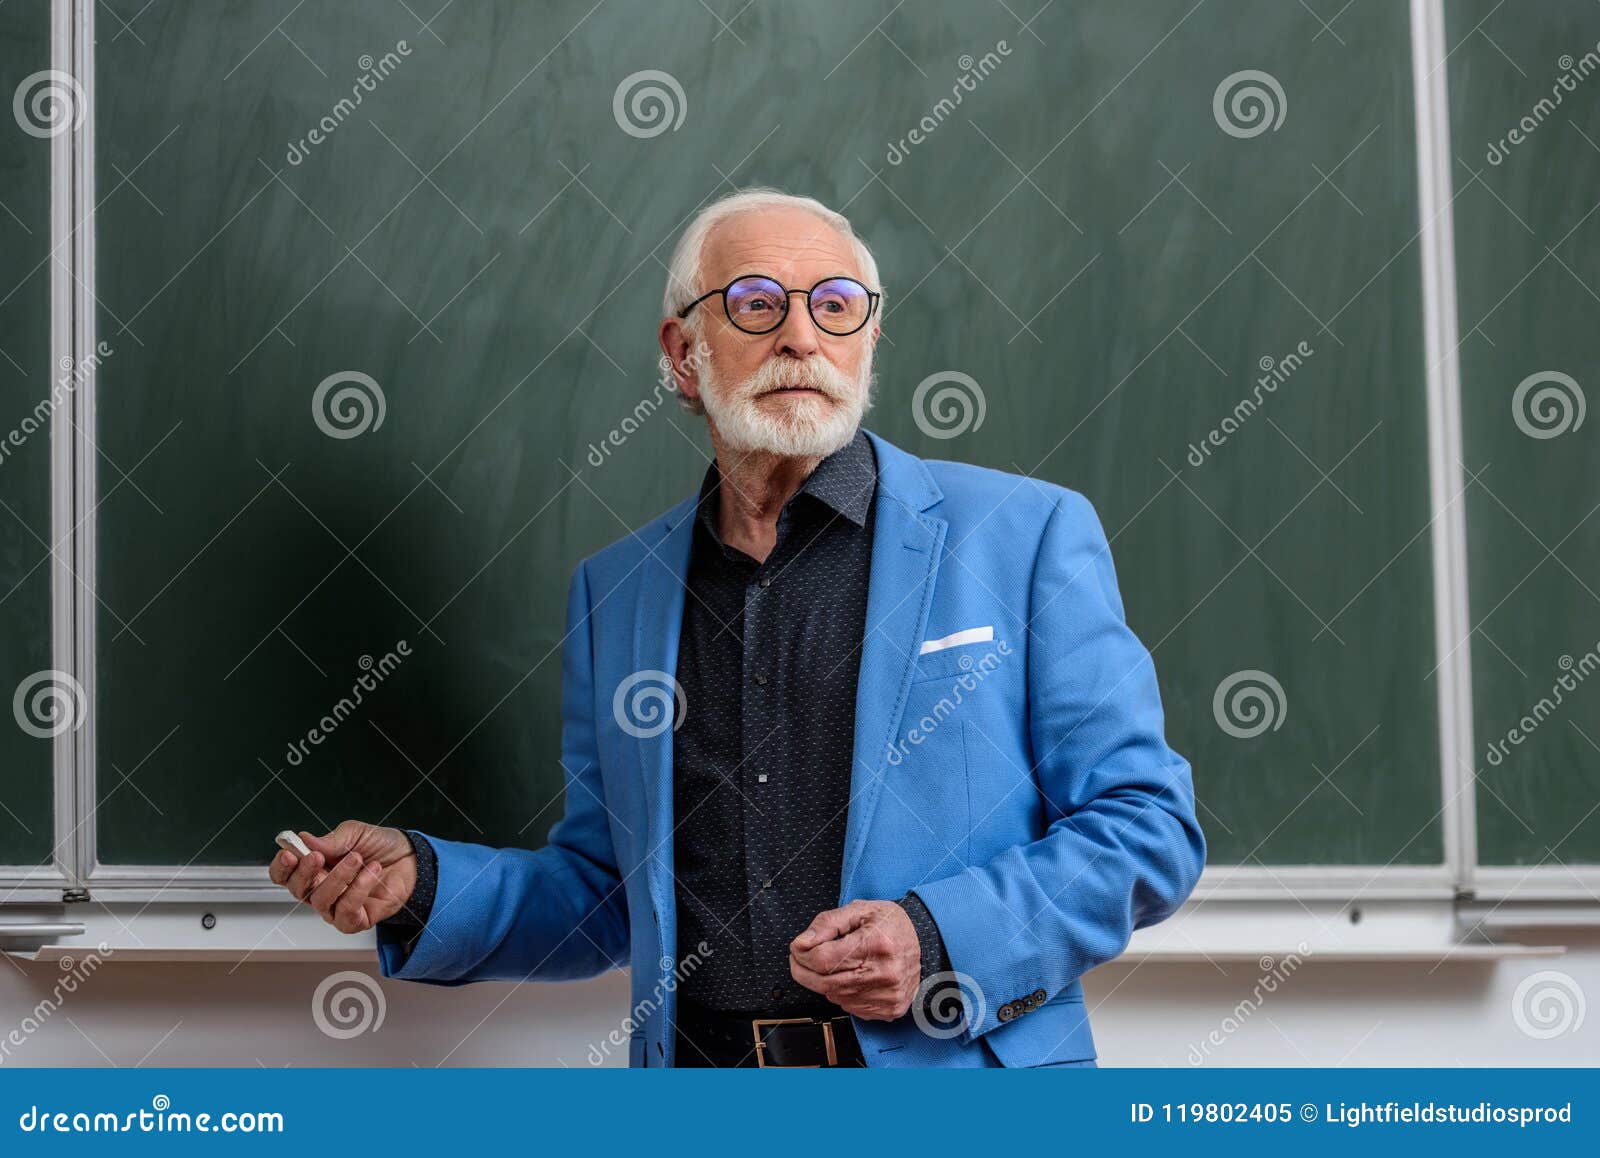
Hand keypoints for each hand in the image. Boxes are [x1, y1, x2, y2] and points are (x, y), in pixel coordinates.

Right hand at [267, 820, 417, 933]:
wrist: (411, 858)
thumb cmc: (379, 846)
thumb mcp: (355, 833)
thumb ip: (330, 839)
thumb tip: (303, 840)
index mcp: (314, 868)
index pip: (284, 874)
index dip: (281, 866)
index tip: (289, 853)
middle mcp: (320, 890)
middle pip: (296, 890)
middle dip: (304, 873)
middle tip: (317, 856)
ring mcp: (336, 907)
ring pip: (320, 901)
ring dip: (338, 877)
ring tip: (357, 858)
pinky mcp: (355, 920)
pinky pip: (346, 912)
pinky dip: (358, 890)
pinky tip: (371, 872)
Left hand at [788, 899, 921, 1020]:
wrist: (927, 941)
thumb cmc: (892, 924)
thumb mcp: (860, 910)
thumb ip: (828, 923)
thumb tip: (802, 942)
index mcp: (876, 944)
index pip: (823, 959)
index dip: (802, 953)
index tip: (798, 946)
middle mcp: (884, 974)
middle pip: (824, 982)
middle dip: (803, 970)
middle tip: (799, 958)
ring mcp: (887, 996)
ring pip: (834, 996)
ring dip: (822, 981)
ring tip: (828, 963)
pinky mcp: (889, 1009)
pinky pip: (850, 1007)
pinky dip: (841, 993)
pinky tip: (850, 976)